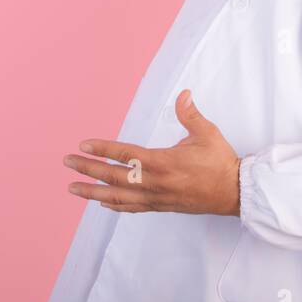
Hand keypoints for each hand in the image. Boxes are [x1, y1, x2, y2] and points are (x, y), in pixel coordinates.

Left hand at [64, 90, 240, 214]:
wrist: (234, 193)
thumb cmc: (220, 161)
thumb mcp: (207, 133)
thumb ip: (190, 114)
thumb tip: (183, 94)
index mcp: (163, 162)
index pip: (125, 154)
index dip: (103, 149)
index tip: (84, 144)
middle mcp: (155, 182)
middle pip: (113, 176)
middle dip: (88, 169)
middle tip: (68, 162)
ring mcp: (156, 197)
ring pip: (118, 196)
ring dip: (93, 192)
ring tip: (73, 188)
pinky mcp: (161, 206)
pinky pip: (132, 207)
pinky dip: (114, 205)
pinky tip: (102, 202)